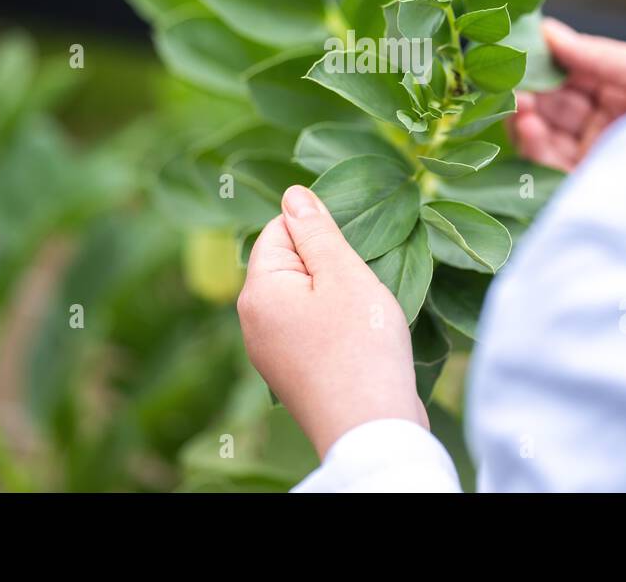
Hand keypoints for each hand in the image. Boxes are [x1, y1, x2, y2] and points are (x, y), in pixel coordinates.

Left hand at [237, 185, 426, 457]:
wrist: (372, 430)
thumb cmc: (361, 347)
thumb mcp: (343, 274)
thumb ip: (317, 231)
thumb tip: (292, 194)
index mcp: (257, 291)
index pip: (280, 230)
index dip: (321, 234)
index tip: (350, 258)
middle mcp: (253, 321)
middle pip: (291, 264)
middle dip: (329, 266)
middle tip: (359, 291)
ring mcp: (270, 351)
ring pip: (305, 297)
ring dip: (338, 297)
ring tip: (362, 319)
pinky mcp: (293, 373)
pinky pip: (311, 328)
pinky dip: (337, 326)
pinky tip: (359, 342)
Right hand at [512, 18, 625, 170]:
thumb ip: (600, 55)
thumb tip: (547, 31)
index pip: (578, 73)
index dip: (548, 59)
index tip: (518, 44)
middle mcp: (610, 128)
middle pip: (557, 103)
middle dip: (530, 86)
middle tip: (503, 72)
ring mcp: (597, 160)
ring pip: (546, 133)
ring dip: (524, 113)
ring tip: (513, 97)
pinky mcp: (586, 190)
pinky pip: (547, 165)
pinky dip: (530, 143)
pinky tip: (524, 121)